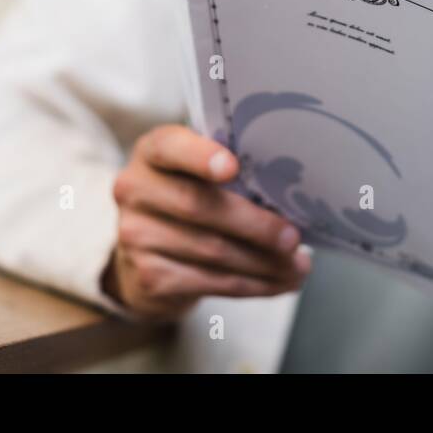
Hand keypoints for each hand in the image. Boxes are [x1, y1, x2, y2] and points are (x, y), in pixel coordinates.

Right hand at [104, 125, 309, 320]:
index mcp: (153, 151)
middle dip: (254, 225)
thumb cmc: (188, 198)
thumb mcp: (197, 172)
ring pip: (211, 250)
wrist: (147, 252)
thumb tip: (289, 197)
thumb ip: (229, 172)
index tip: (233, 167)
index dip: (201, 156)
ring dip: (263, 262)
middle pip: (199, 206)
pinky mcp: (149, 276)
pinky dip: (252, 285)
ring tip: (297, 266)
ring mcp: (136, 235)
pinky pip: (210, 282)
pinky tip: (278, 282)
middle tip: (292, 237)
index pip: (170, 146)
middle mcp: (135, 189)